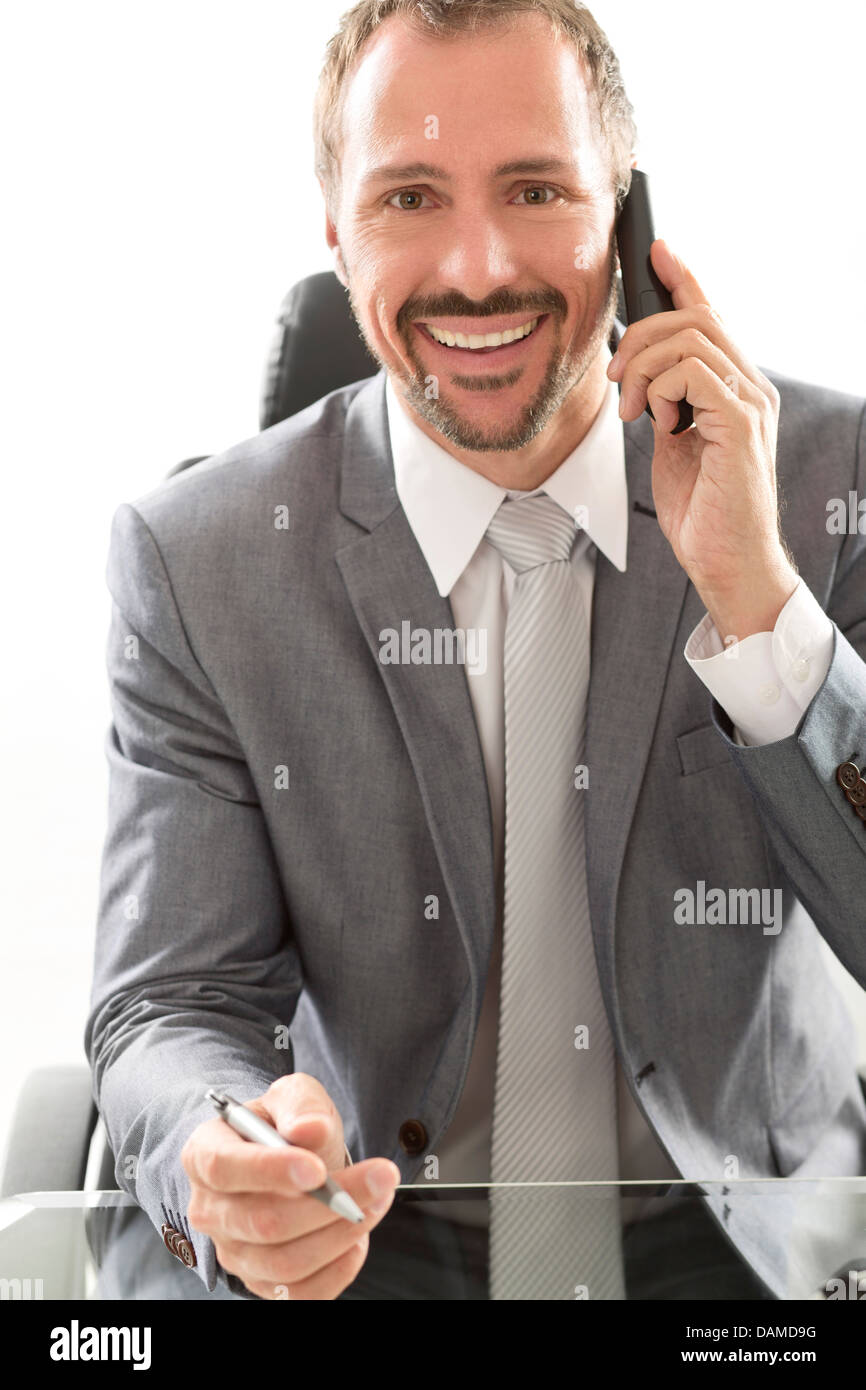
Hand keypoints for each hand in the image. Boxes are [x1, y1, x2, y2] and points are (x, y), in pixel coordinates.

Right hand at [182, 1073, 399, 1299]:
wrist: (288, 1160)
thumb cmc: (284, 1125)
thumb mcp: (293, 1096)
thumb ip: (301, 1106)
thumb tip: (310, 1130)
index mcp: (205, 1153)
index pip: (223, 1168)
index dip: (270, 1171)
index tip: (318, 1169)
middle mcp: (210, 1209)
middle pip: (263, 1221)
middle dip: (328, 1203)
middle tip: (380, 1177)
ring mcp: (233, 1252)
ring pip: (284, 1262)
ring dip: (340, 1233)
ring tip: (376, 1202)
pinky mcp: (261, 1283)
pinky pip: (298, 1294)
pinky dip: (337, 1270)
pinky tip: (358, 1240)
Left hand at [608, 240, 798, 640]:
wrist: (726, 564)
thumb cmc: (702, 514)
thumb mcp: (673, 447)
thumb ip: (664, 406)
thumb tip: (638, 376)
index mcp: (734, 389)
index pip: (711, 317)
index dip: (682, 279)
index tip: (655, 253)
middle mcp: (750, 388)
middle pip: (695, 317)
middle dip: (639, 337)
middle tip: (615, 380)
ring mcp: (750, 403)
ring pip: (691, 338)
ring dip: (643, 367)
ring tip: (631, 410)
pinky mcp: (741, 424)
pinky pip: (694, 372)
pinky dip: (660, 390)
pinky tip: (657, 423)